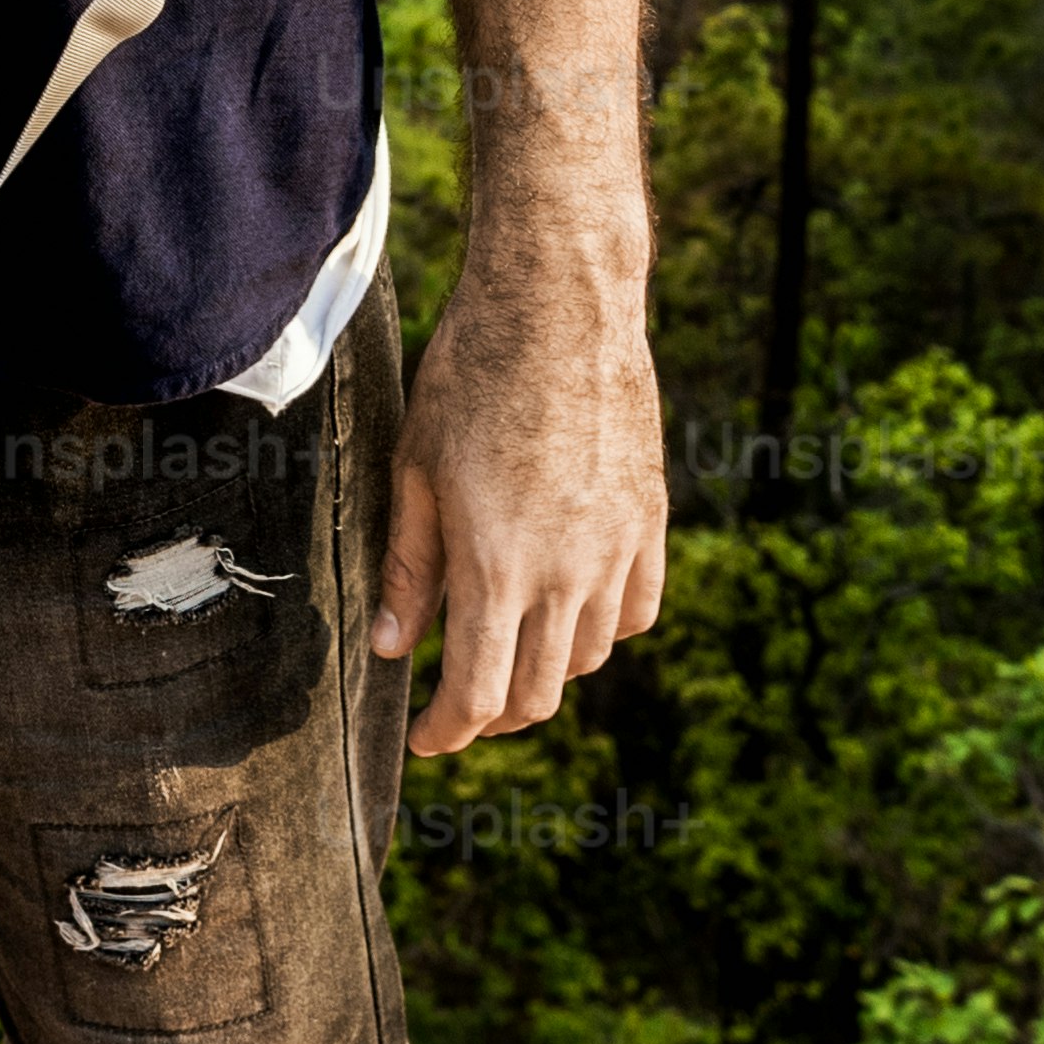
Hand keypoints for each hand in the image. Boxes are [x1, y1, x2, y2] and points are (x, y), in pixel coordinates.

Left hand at [374, 248, 665, 754]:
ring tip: (508, 646)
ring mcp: (616, 549)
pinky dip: (602, 630)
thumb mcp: (415, 470)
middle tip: (459, 700)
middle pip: (538, 694)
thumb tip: (393, 648)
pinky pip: (636, 610)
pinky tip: (571, 609)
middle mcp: (566, 573)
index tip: (427, 738)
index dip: (448, 732)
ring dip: (545, 671)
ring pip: (588, 658)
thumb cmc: (471, 377)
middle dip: (492, 714)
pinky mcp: (650, 520)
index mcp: (496, 567)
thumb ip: (410, 568)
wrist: (560, 305)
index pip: (479, 694)